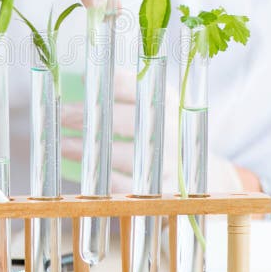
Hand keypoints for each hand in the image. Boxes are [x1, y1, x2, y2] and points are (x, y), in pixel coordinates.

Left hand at [62, 68, 247, 193]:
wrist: (208, 181)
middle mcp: (170, 129)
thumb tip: (85, 80)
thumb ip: (129, 93)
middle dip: (87, 115)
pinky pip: (125, 185)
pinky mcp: (162, 190)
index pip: (131, 84)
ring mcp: (168, 161)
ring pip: (120, 154)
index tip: (81, 80)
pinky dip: (100, 179)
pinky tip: (82, 172)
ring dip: (86, 150)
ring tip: (63, 144)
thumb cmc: (167, 138)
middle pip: (123, 118)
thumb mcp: (159, 109)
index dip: (104, 81)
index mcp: (167, 102)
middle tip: (62, 114)